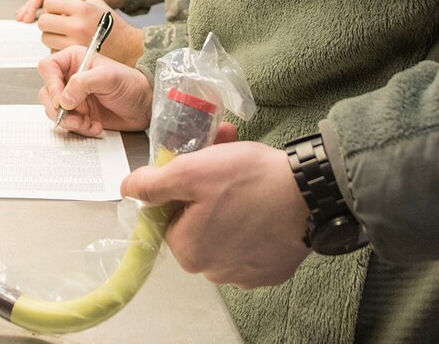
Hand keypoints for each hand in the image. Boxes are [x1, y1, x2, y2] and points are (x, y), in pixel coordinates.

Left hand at [32, 0, 130, 57]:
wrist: (127, 46)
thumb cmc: (111, 24)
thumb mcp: (95, 4)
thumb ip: (74, 2)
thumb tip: (53, 4)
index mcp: (82, 8)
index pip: (50, 1)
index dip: (52, 4)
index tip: (56, 8)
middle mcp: (77, 26)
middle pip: (43, 21)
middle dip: (48, 21)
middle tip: (57, 22)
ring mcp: (74, 43)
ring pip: (45, 38)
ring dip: (51, 35)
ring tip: (65, 33)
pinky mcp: (73, 57)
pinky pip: (53, 50)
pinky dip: (58, 48)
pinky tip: (69, 44)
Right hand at [37, 46, 153, 135]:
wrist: (144, 106)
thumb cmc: (131, 84)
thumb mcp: (109, 77)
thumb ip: (84, 83)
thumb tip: (64, 98)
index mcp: (74, 60)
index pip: (48, 67)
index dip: (51, 84)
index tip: (61, 99)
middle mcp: (70, 77)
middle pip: (47, 92)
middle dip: (60, 108)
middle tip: (77, 115)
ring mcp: (73, 96)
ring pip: (53, 110)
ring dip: (70, 121)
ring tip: (88, 122)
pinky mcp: (78, 113)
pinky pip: (67, 123)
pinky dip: (79, 128)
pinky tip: (94, 126)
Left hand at [122, 130, 311, 286]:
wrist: (311, 193)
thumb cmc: (251, 180)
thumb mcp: (192, 170)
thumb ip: (153, 183)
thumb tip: (127, 189)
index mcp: (189, 251)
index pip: (171, 216)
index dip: (183, 186)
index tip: (201, 166)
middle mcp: (213, 271)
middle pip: (197, 225)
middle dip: (207, 194)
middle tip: (225, 164)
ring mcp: (245, 274)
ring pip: (224, 233)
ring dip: (230, 207)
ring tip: (249, 181)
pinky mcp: (271, 270)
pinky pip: (250, 244)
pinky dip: (254, 223)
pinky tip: (264, 203)